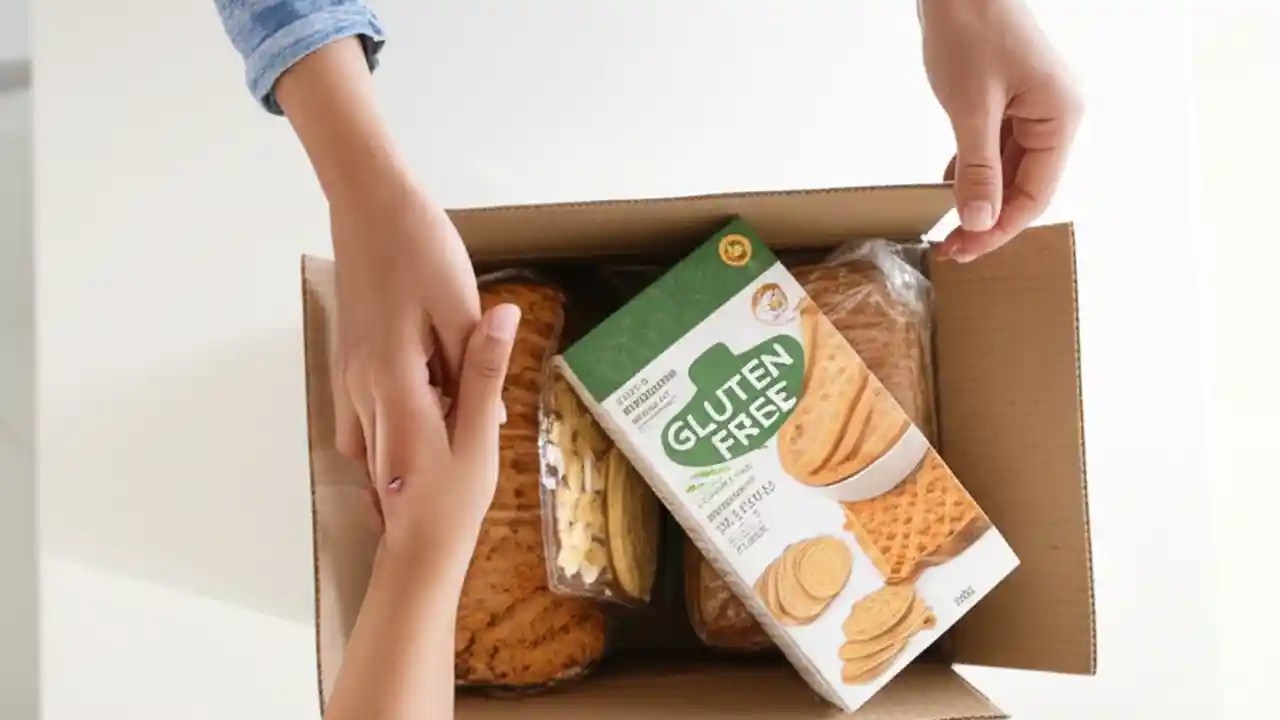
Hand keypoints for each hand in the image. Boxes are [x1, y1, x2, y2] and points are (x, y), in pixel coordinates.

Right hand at [329, 181, 481, 481]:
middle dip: (407, 488)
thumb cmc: (420, 250)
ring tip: (432, 466)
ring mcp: (346, 369)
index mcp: (392, 375)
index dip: (427, 493)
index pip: (408, 457)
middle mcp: (359, 381)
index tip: (447, 515)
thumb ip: (475, 368)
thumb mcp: (459, 309)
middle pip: (380, 459)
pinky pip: (359, 415)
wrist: (369, 201)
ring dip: (393, 459)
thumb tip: (494, 416)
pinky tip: (417, 419)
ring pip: (363, 441)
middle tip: (438, 507)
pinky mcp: (344, 357)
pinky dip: (383, 431)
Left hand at [358, 303, 520, 569]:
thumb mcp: (479, 437)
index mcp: (400, 395)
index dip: (449, 316)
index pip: (425, 331)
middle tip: (457, 337)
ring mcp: (366, 419)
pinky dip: (410, 389)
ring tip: (449, 386)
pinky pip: (384, 396)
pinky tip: (434, 406)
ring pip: (393, 370)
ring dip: (423, 361)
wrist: (421, 559)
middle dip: (434, 338)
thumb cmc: (456, 502)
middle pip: (407, 348)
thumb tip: (505, 312)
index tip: (467, 315)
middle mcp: (372, 400)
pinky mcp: (369, 435)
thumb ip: (486, 374)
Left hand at [921, 0, 1083, 261]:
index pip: (1034, 194)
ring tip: (948, 228)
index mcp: (1060, 117)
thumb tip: (979, 220)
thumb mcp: (970, 108)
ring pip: (1009, 169)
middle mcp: (1055, 114)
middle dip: (988, 219)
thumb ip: (976, 168)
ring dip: (980, 197)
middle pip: (1025, 186)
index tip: (963, 250)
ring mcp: (1033, 105)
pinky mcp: (1009, 97)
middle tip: (950, 249)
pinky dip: (974, 168)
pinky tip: (950, 186)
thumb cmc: (970, 30)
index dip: (999, 229)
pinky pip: (996, 146)